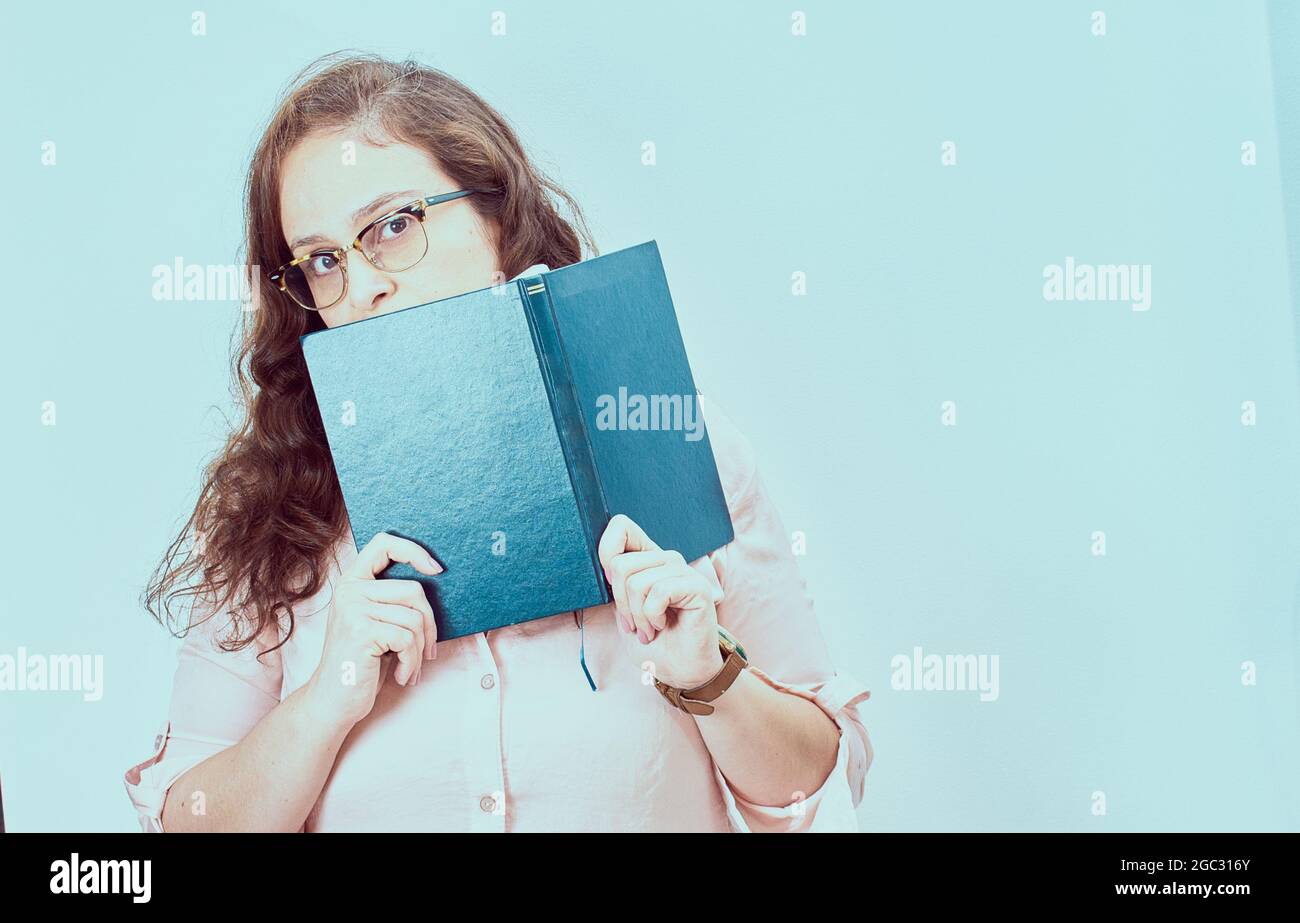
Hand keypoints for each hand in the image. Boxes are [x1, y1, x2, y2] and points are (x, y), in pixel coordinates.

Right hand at [305, 532, 440, 732]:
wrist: (333, 701)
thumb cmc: (362, 663)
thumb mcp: (375, 623)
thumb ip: (392, 600)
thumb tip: (436, 577)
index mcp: (352, 582)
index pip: (384, 543)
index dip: (414, 551)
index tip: (436, 569)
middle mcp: (349, 590)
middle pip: (414, 590)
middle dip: (430, 625)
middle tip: (429, 650)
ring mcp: (353, 609)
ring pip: (414, 619)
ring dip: (420, 650)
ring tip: (411, 667)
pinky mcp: (361, 631)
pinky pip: (408, 639)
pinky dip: (412, 662)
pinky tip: (402, 676)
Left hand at [598, 514, 724, 688]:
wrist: (681, 671)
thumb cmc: (655, 643)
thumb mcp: (624, 612)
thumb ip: (616, 586)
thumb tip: (607, 568)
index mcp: (647, 560)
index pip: (621, 527)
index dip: (606, 551)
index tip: (611, 585)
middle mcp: (666, 559)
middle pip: (620, 565)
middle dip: (621, 603)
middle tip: (635, 624)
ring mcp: (683, 571)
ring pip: (637, 582)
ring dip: (638, 615)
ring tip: (649, 629)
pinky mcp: (697, 586)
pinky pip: (658, 592)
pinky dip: (653, 617)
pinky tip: (663, 625)